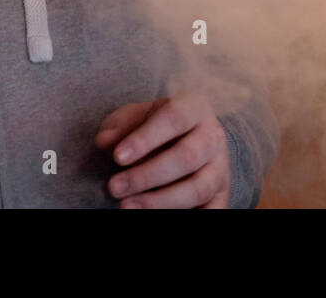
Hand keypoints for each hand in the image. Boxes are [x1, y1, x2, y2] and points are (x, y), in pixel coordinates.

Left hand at [94, 93, 229, 207]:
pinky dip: (191, 216)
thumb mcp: (138, 116)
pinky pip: (213, 211)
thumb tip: (104, 141)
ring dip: (159, 201)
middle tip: (113, 187)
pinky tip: (157, 216)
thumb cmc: (157, 126)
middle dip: (146, 175)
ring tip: (125, 206)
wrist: (191, 138)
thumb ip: (120, 125)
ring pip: (197, 188)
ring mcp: (220, 168)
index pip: (174, 119)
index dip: (145, 139)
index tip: (117, 156)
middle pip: (186, 157)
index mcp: (195, 108)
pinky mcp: (221, 194)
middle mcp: (213, 137)